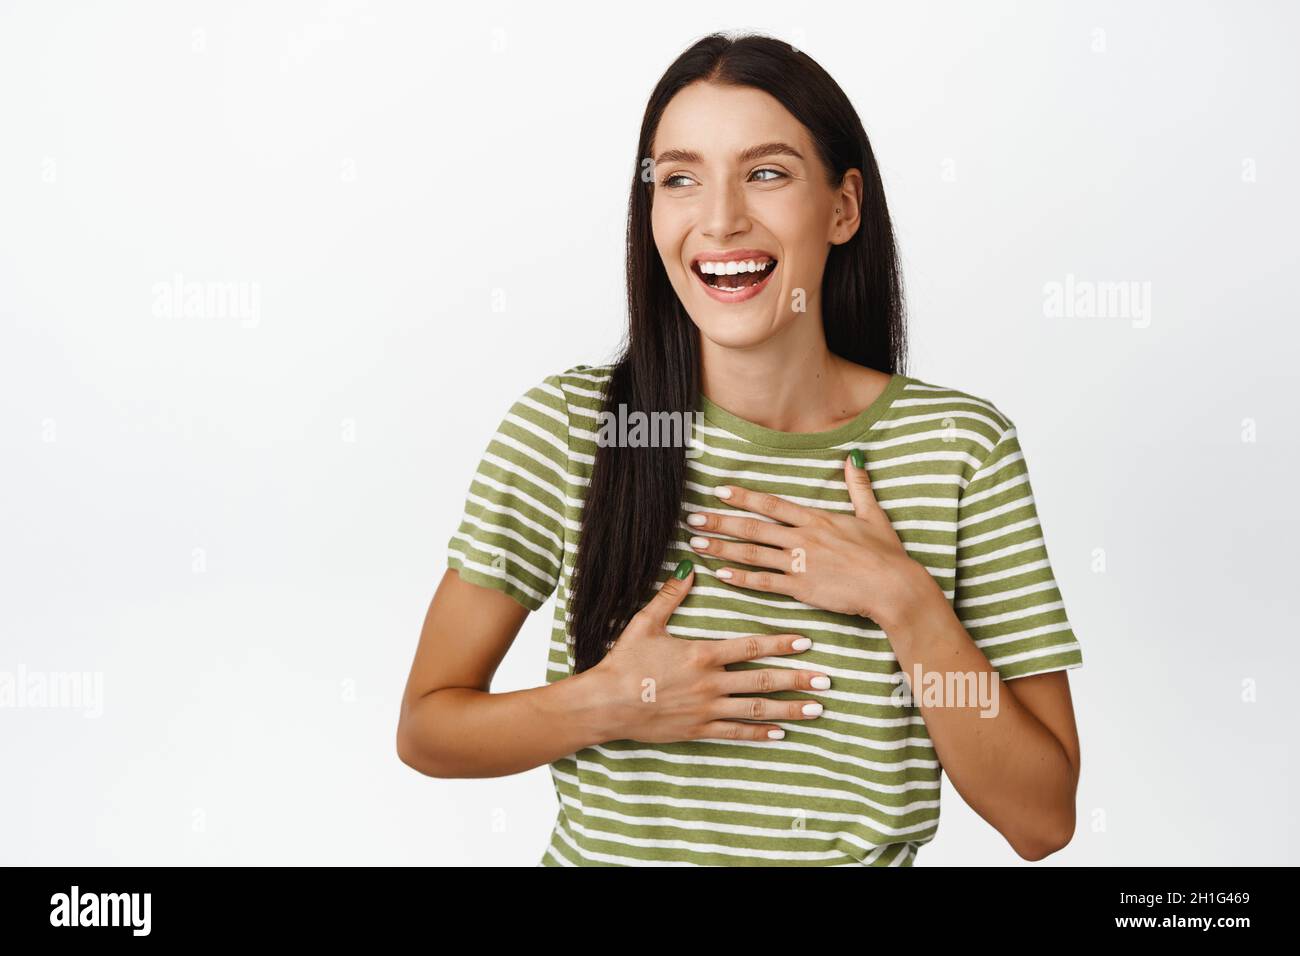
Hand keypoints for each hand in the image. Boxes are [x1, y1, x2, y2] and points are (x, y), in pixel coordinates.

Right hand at [591, 561, 831, 743]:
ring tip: (816, 708)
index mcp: (701, 653)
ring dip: (789, 709)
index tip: (805, 641)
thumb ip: (669, 596)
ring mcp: (706, 709)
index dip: (780, 643)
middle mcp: (710, 682)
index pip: (750, 646)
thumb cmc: (624, 662)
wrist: (605, 703)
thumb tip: (688, 569)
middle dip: (797, 678)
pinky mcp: (698, 730)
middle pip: (762, 680)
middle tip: (826, 679)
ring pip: (756, 709)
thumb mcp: (645, 624)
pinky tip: (781, 734)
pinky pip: (735, 733)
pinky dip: (760, 733)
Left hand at [684, 452, 941, 631]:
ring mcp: (800, 563)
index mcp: (817, 518)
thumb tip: (853, 458)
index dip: (744, 496)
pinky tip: (721, 575)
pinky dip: (741, 579)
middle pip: (753, 527)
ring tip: (696, 545)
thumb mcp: (872, 514)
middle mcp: (803, 538)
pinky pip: (765, 583)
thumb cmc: (886, 554)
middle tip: (693, 519)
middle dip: (720, 522)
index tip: (719, 491)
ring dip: (722, 549)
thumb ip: (858, 486)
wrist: (893, 586)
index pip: (772, 504)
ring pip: (752, 554)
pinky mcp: (802, 589)